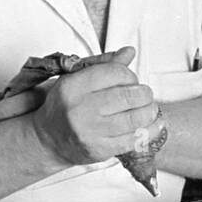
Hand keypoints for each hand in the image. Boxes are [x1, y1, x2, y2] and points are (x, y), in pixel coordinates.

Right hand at [28, 48, 156, 166]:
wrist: (48, 139)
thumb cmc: (64, 107)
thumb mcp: (76, 79)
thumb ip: (103, 64)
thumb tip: (129, 52)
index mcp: (73, 86)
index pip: (115, 73)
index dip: (130, 75)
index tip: (132, 80)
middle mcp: (80, 109)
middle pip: (127, 96)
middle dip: (144, 94)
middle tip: (145, 95)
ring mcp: (90, 132)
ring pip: (134, 119)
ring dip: (149, 112)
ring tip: (150, 108)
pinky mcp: (99, 150)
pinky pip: (132, 140)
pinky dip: (149, 131)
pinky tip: (154, 124)